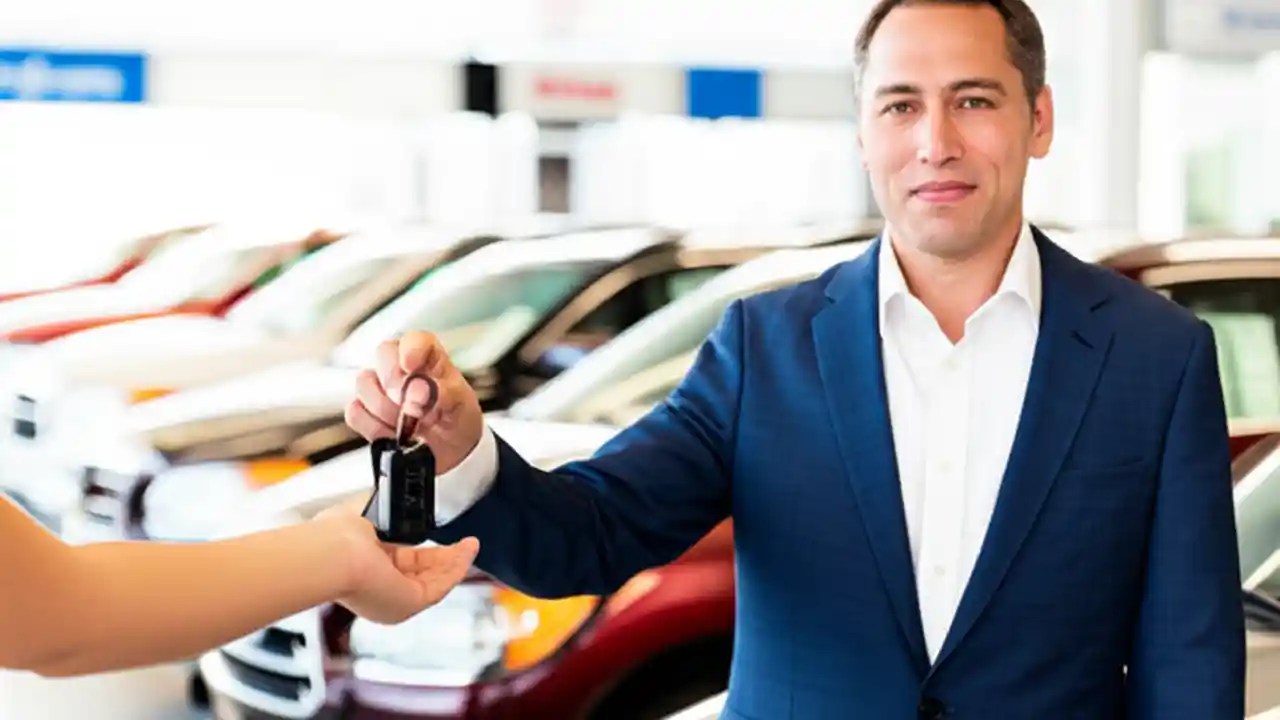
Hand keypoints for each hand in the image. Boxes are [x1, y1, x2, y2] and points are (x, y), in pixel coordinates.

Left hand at [314, 500, 479, 624]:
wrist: (332, 554)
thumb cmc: (335, 535)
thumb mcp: (365, 514)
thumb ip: (386, 513)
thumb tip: (398, 501)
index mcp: (364, 566)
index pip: (400, 561)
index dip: (422, 549)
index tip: (437, 536)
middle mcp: (378, 586)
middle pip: (421, 573)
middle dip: (444, 557)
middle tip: (460, 543)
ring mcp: (394, 597)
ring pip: (434, 581)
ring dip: (455, 561)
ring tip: (470, 544)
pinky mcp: (409, 603)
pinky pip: (441, 585)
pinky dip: (457, 567)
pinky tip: (467, 550)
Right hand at [345, 331, 484, 473]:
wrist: (449, 449)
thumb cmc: (457, 417)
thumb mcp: (461, 405)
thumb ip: (444, 394)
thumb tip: (419, 390)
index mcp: (429, 355)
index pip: (416, 339)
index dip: (411, 349)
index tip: (411, 366)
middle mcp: (400, 364)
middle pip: (383, 353)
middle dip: (396, 383)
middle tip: (412, 407)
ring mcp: (379, 386)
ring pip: (364, 383)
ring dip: (387, 410)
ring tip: (410, 426)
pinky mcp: (364, 410)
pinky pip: (355, 412)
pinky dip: (375, 428)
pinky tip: (394, 435)